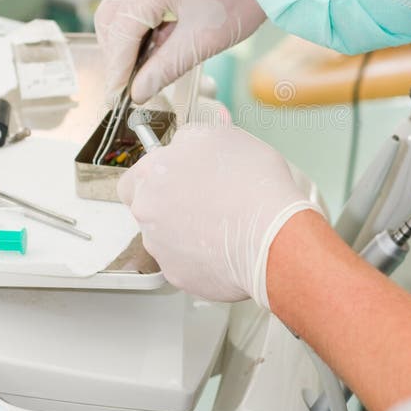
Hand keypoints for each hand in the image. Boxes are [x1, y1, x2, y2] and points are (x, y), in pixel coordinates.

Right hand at [94, 0, 265, 102]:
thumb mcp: (202, 42)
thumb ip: (164, 69)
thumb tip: (137, 92)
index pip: (120, 31)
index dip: (117, 67)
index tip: (118, 94)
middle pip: (110, 17)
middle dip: (117, 53)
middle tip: (130, 84)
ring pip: (116, 6)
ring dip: (126, 37)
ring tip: (146, 63)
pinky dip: (136, 19)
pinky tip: (155, 38)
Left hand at [117, 123, 322, 305]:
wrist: (273, 236)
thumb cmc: (254, 186)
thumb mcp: (226, 138)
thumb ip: (197, 135)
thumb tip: (190, 136)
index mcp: (153, 172)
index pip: (137, 176)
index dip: (159, 177)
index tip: (178, 178)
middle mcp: (148, 210)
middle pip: (147, 206)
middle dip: (168, 204)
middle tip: (200, 201)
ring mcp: (160, 246)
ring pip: (163, 237)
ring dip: (183, 231)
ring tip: (220, 225)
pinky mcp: (177, 274)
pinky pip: (183, 263)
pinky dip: (199, 257)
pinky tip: (223, 246)